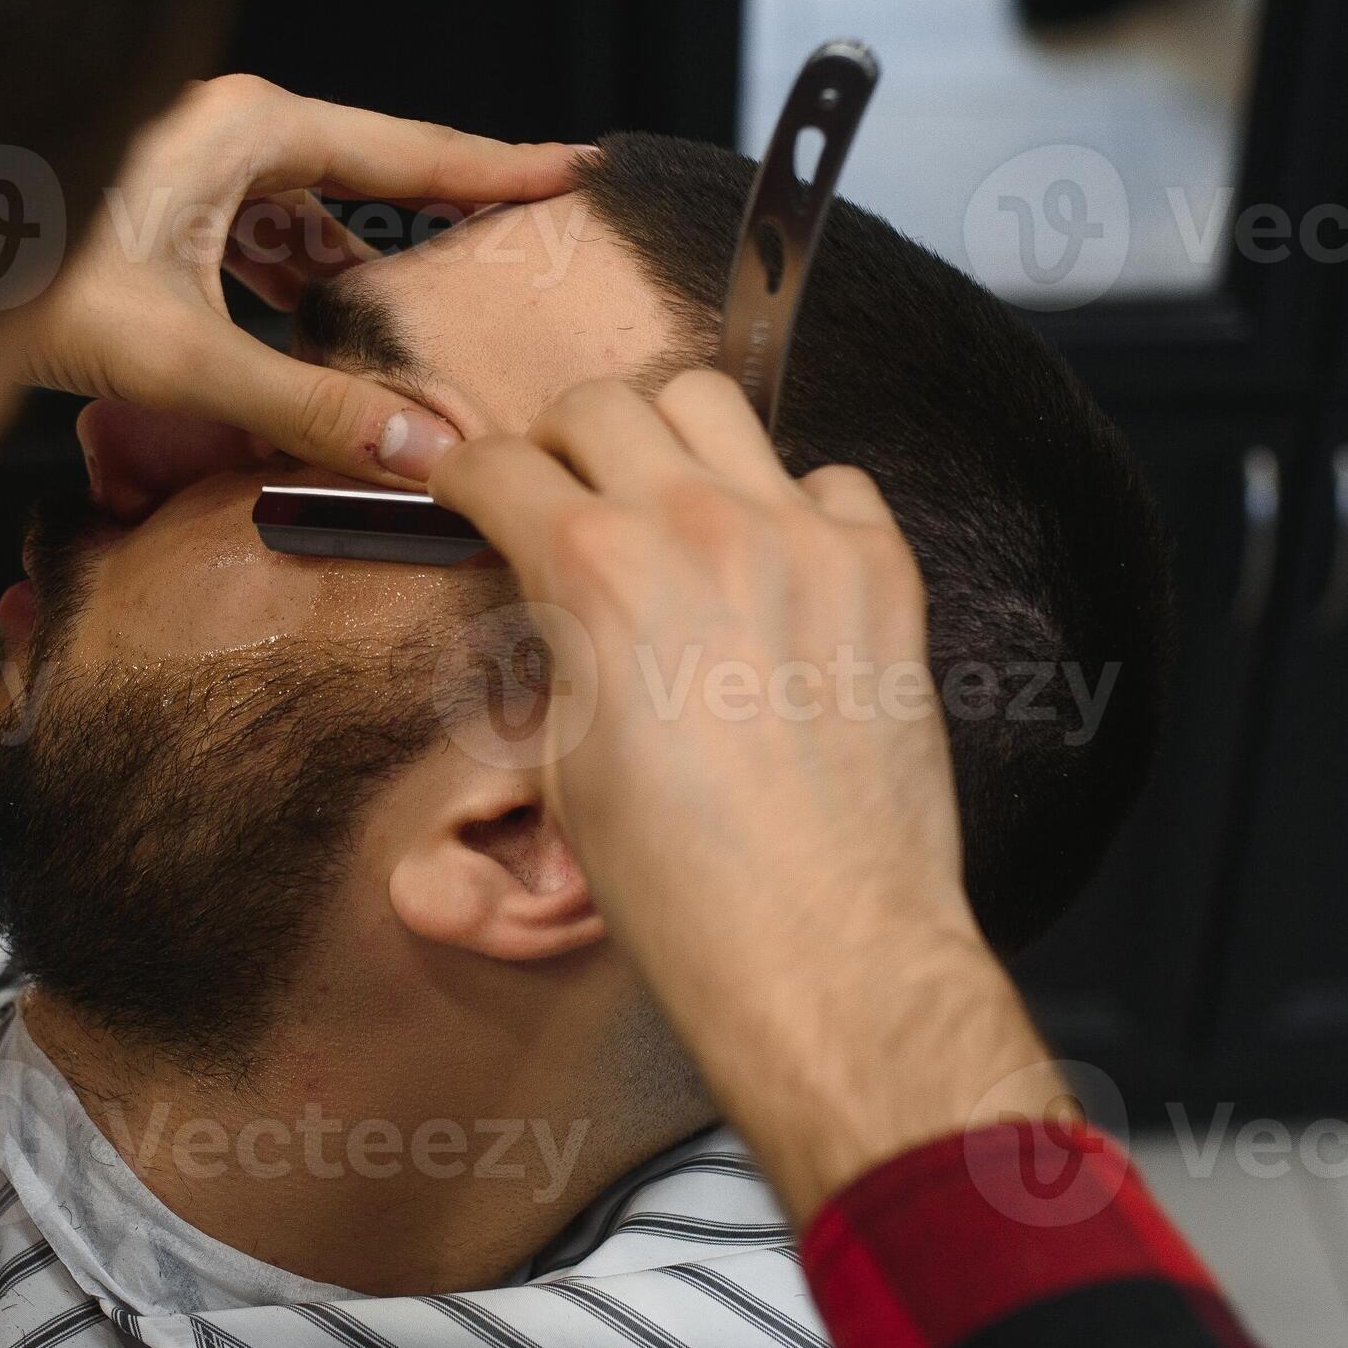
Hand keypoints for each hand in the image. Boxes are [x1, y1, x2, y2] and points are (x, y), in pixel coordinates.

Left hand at [20, 75, 581, 486]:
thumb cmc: (23, 278)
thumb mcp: (184, 356)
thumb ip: (307, 408)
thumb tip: (422, 452)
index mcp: (252, 131)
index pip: (412, 152)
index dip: (499, 173)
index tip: (576, 174)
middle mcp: (223, 137)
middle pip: (362, 193)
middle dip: (424, 250)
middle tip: (502, 277)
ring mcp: (182, 174)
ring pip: (298, 235)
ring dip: (344, 297)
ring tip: (411, 353)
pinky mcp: (147, 221)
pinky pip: (246, 259)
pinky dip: (281, 310)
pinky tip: (300, 366)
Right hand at [428, 370, 1066, 1218]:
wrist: (821, 945)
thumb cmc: (677, 883)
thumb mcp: (566, 757)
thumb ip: (563, 643)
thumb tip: (567, 599)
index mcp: (592, 573)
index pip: (501, 464)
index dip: (467, 476)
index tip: (470, 489)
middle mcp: (695, 527)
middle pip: (604, 402)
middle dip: (562, 439)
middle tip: (560, 487)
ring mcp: (801, 537)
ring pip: (714, 404)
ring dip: (669, 439)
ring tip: (664, 497)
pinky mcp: (880, 571)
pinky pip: (830, 480)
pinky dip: (791, 502)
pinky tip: (774, 562)